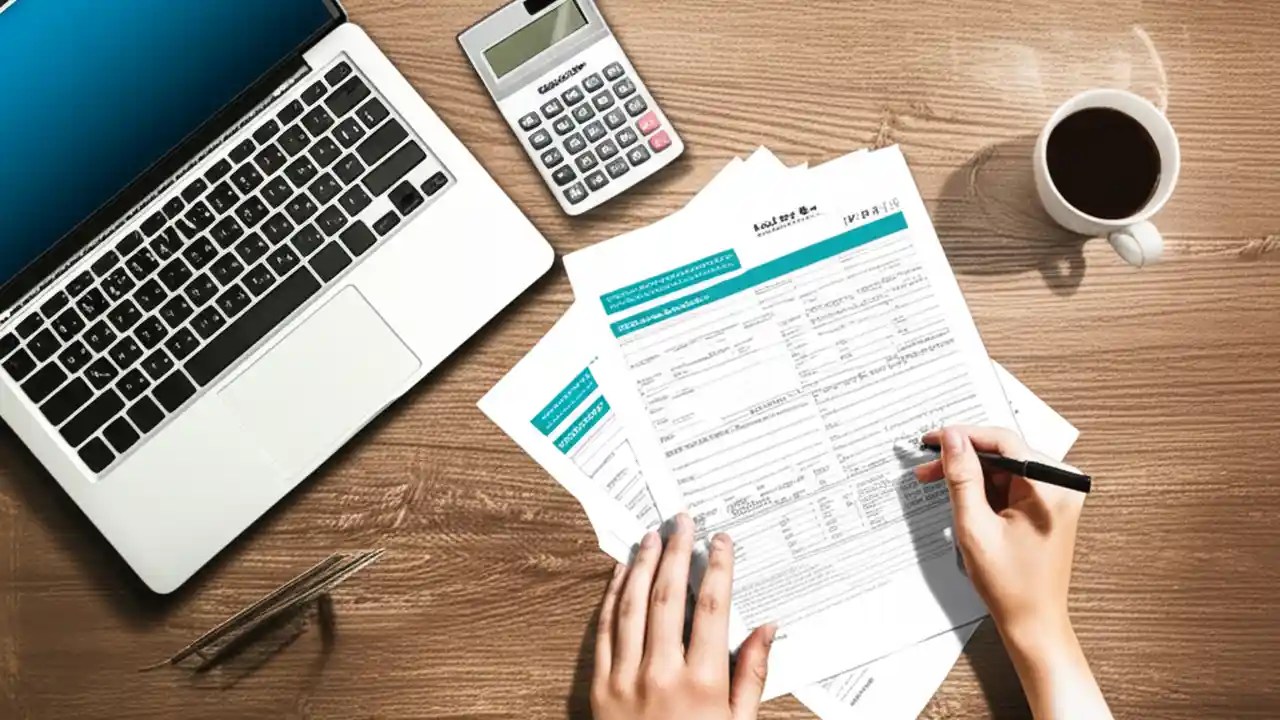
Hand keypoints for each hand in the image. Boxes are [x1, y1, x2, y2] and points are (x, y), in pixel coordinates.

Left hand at [591, 514, 776, 719]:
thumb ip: (751, 676)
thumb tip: (768, 629)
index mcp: (702, 684)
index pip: (712, 608)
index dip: (718, 568)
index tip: (721, 541)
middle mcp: (661, 675)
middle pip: (670, 596)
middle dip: (678, 552)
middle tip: (683, 521)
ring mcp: (625, 679)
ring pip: (632, 606)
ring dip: (643, 565)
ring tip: (651, 536)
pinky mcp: (600, 687)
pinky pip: (605, 630)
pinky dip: (613, 597)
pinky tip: (623, 574)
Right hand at [916, 426, 1112, 719]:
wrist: (1033, 621)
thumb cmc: (1011, 585)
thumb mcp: (974, 526)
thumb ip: (962, 477)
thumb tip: (952, 439)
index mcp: (1051, 488)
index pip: (1003, 441)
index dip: (963, 436)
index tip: (934, 439)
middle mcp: (1061, 486)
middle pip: (1003, 452)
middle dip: (963, 457)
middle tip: (929, 465)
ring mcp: (1056, 495)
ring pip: (1003, 467)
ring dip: (970, 473)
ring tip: (937, 481)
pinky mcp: (1047, 504)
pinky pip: (1010, 483)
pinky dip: (984, 487)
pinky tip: (961, 495)